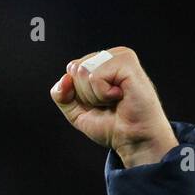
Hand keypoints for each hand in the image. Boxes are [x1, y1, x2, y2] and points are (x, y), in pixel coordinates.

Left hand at [50, 47, 178, 166]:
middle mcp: (109, 56)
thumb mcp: (76, 112)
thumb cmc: (112, 125)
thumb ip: (61, 95)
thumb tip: (65, 77)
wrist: (133, 139)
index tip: (99, 104)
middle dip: (85, 95)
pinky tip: (120, 96)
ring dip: (95, 95)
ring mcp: (119, 56)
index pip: (70, 72)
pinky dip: (103, 93)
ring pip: (83, 71)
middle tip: (108, 103)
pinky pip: (95, 76)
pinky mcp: (126, 60)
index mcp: (100, 63)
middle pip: (75, 70)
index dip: (78, 95)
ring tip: (115, 100)